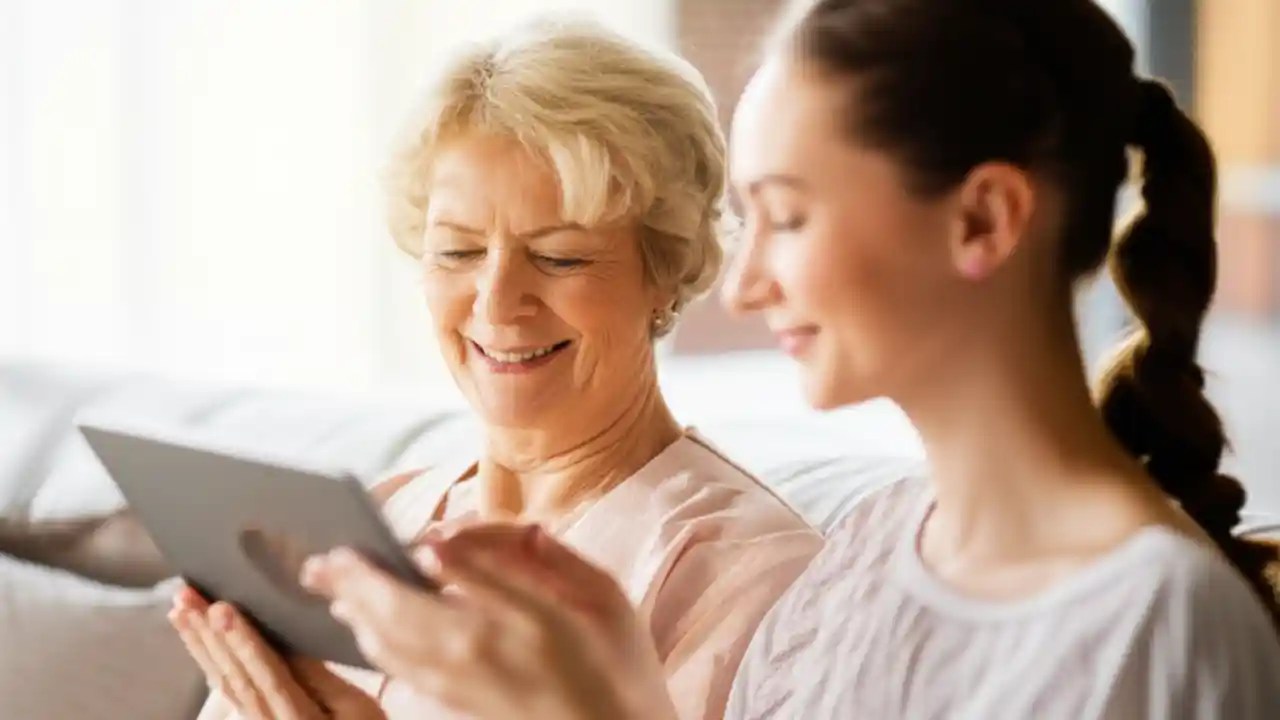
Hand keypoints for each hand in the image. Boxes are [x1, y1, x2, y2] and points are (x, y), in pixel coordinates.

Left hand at [169, 585, 384, 719]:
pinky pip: (227, 691)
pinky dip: (210, 663)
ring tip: (181, 612)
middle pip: (234, 675)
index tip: (221, 609)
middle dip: (208, 634)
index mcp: (298, 717)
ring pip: (224, 682)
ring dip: (200, 644)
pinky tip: (198, 643)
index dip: (242, 640)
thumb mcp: (355, 707)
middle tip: (187, 597)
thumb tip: (289, 641)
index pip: (265, 672)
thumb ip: (321, 677)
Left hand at [300, 524, 675, 719]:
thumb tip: (469, 535)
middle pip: (392, 615)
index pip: (432, 578)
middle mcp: (474, 656)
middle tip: (320, 561)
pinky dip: (375, 644)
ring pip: (388, 648)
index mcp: (510, 622)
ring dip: (356, 613)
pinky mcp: (459, 705)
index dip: (393, 558)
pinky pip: (402, 672)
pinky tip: (367, 629)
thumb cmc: (619, 664)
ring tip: (332, 586)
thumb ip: (538, 560)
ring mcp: (461, 686)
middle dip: (353, 584)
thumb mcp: (600, 596)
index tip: (365, 536)